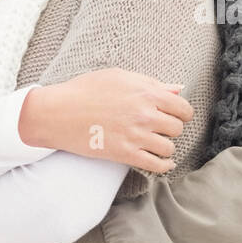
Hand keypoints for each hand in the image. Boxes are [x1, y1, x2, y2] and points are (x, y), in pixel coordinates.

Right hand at [20, 68, 192, 173]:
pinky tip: (163, 162)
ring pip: (168, 148)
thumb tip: (177, 89)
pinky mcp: (125, 154)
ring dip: (165, 147)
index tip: (177, 116)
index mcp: (146, 93)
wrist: (58, 112)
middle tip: (161, 128)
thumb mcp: (120, 77)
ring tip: (156, 143)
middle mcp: (145, 115)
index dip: (182, 113)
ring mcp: (136, 136)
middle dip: (171, 128)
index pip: (182, 108)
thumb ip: (152, 83)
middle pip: (177, 128)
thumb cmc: (86, 90)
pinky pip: (156, 165)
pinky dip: (164, 165)